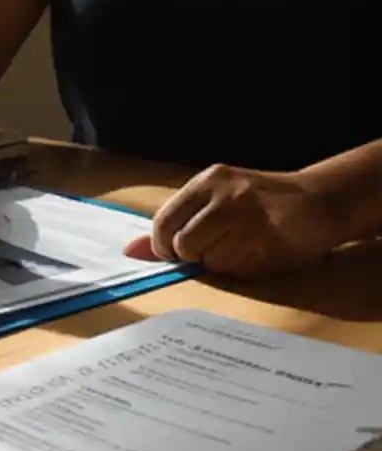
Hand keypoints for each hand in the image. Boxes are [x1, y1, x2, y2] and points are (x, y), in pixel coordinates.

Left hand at [123, 163, 340, 276]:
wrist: (321, 198)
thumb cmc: (259, 203)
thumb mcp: (214, 203)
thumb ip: (174, 225)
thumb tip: (129, 252)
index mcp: (207, 181)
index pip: (163, 222)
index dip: (164, 246)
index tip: (177, 251)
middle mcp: (226, 194)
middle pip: (183, 244)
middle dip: (193, 256)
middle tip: (214, 248)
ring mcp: (249, 216)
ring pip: (210, 260)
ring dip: (221, 263)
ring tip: (241, 246)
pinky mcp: (269, 238)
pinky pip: (237, 269)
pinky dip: (242, 268)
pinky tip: (259, 251)